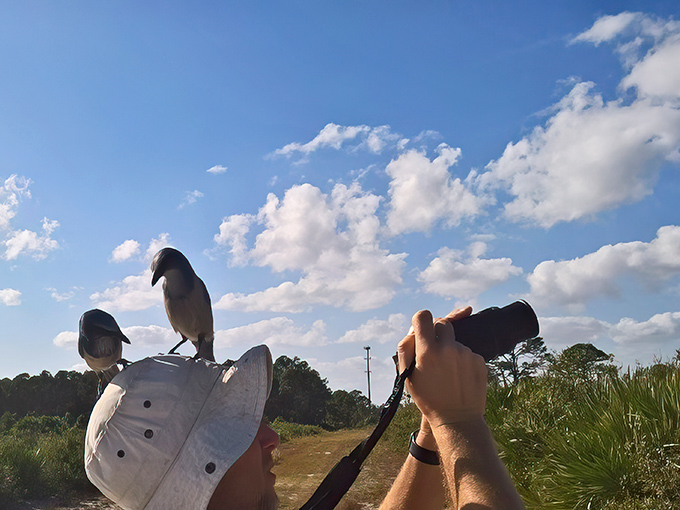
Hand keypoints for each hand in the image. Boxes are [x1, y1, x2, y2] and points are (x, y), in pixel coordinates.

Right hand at [397, 306, 487, 427]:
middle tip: (434, 349)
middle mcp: (449, 349)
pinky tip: (459, 376)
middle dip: (437, 332)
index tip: (421, 328)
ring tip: (448, 372)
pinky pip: (468, 352)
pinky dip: (463, 360)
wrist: (458, 420)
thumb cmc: (428, 399)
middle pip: (443, 323)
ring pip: (456, 340)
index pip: (423, 317)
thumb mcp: (408, 377)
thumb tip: (413, 331)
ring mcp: (467, 355)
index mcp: (428, 353)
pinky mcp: (480, 361)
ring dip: (450, 349)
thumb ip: (406, 349)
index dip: (420, 321)